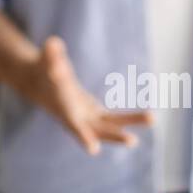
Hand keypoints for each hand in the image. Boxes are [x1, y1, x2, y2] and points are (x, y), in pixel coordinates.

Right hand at [21, 35, 153, 155]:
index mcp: (62, 108)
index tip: (94, 149)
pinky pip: (115, 119)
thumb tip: (53, 43)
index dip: (82, 136)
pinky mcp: (96, 115)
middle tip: (132, 140)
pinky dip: (131, 119)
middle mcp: (76, 118)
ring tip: (152, 118)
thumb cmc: (43, 69)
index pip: (72, 123)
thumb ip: (51, 53)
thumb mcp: (45, 59)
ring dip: (131, 123)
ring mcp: (87, 119)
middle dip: (114, 135)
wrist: (40, 85)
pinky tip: (151, 117)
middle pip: (97, 130)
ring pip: (110, 126)